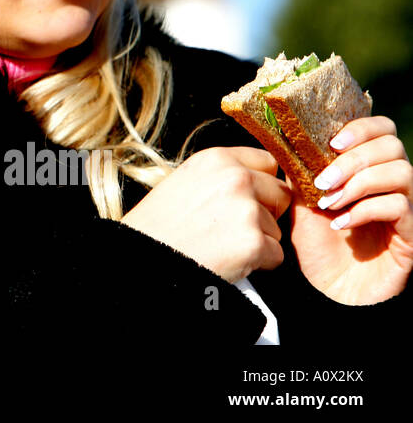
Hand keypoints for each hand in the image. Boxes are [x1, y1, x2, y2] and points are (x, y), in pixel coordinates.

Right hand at [121, 147, 290, 282]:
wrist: (142, 258)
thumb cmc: (157, 226)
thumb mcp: (184, 181)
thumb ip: (220, 175)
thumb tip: (255, 180)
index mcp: (216, 159)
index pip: (268, 162)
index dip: (262, 184)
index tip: (252, 199)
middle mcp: (235, 177)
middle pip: (281, 193)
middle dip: (267, 212)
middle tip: (234, 227)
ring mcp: (246, 210)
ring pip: (278, 228)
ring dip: (259, 240)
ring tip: (222, 244)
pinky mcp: (253, 242)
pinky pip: (276, 255)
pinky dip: (258, 264)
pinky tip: (228, 260)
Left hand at [288, 116, 412, 303]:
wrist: (327, 291)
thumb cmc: (316, 245)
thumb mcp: (301, 200)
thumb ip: (301, 168)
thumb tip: (289, 136)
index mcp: (369, 169)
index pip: (382, 129)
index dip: (361, 127)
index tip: (331, 142)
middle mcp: (393, 185)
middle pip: (392, 146)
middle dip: (353, 158)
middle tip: (324, 181)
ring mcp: (406, 208)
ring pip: (401, 172)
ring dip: (358, 183)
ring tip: (329, 204)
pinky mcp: (411, 234)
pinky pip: (400, 207)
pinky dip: (365, 210)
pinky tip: (340, 223)